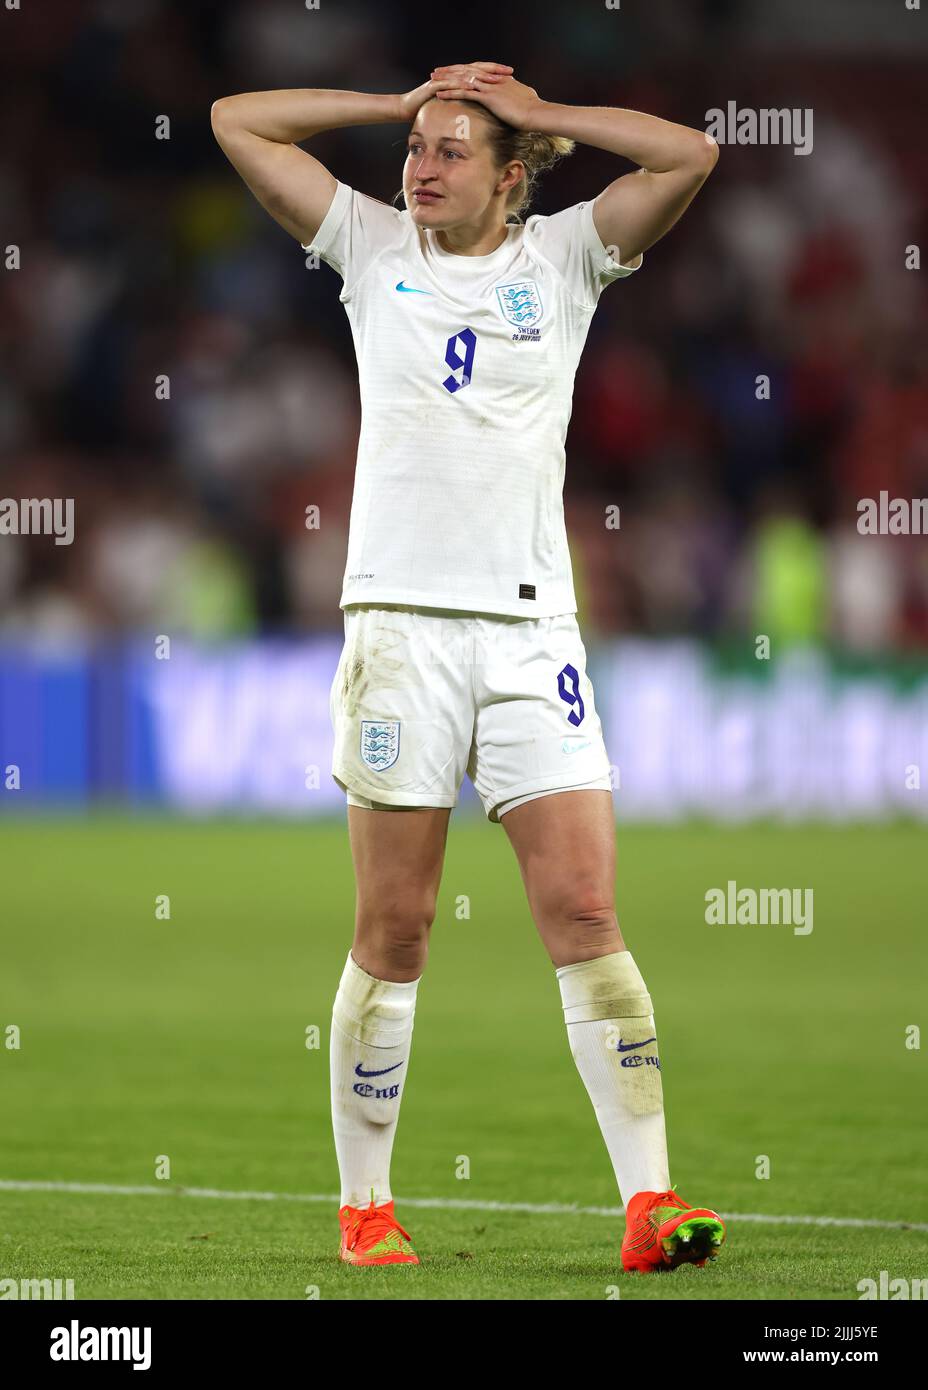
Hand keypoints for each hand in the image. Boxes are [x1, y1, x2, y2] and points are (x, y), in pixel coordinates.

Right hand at [396, 63, 511, 121]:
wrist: (406, 108)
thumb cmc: (427, 108)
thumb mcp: (450, 106)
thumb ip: (462, 103)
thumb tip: (479, 109)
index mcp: (458, 78)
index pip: (480, 72)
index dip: (495, 71)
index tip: (511, 74)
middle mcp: (453, 76)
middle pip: (476, 69)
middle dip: (493, 70)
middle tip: (509, 72)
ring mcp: (444, 80)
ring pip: (466, 74)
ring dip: (482, 76)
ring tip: (496, 79)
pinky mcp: (435, 86)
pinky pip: (451, 84)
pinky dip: (463, 84)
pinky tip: (474, 86)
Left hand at [430, 64, 540, 131]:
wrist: (535, 112)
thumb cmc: (532, 109)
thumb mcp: (522, 98)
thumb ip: (515, 95)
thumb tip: (516, 98)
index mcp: (499, 78)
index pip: (477, 71)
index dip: (463, 70)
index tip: (453, 71)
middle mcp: (492, 79)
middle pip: (466, 71)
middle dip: (450, 71)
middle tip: (436, 71)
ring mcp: (489, 86)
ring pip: (463, 79)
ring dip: (446, 79)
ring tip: (432, 80)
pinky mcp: (487, 97)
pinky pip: (465, 93)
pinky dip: (451, 93)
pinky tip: (440, 94)